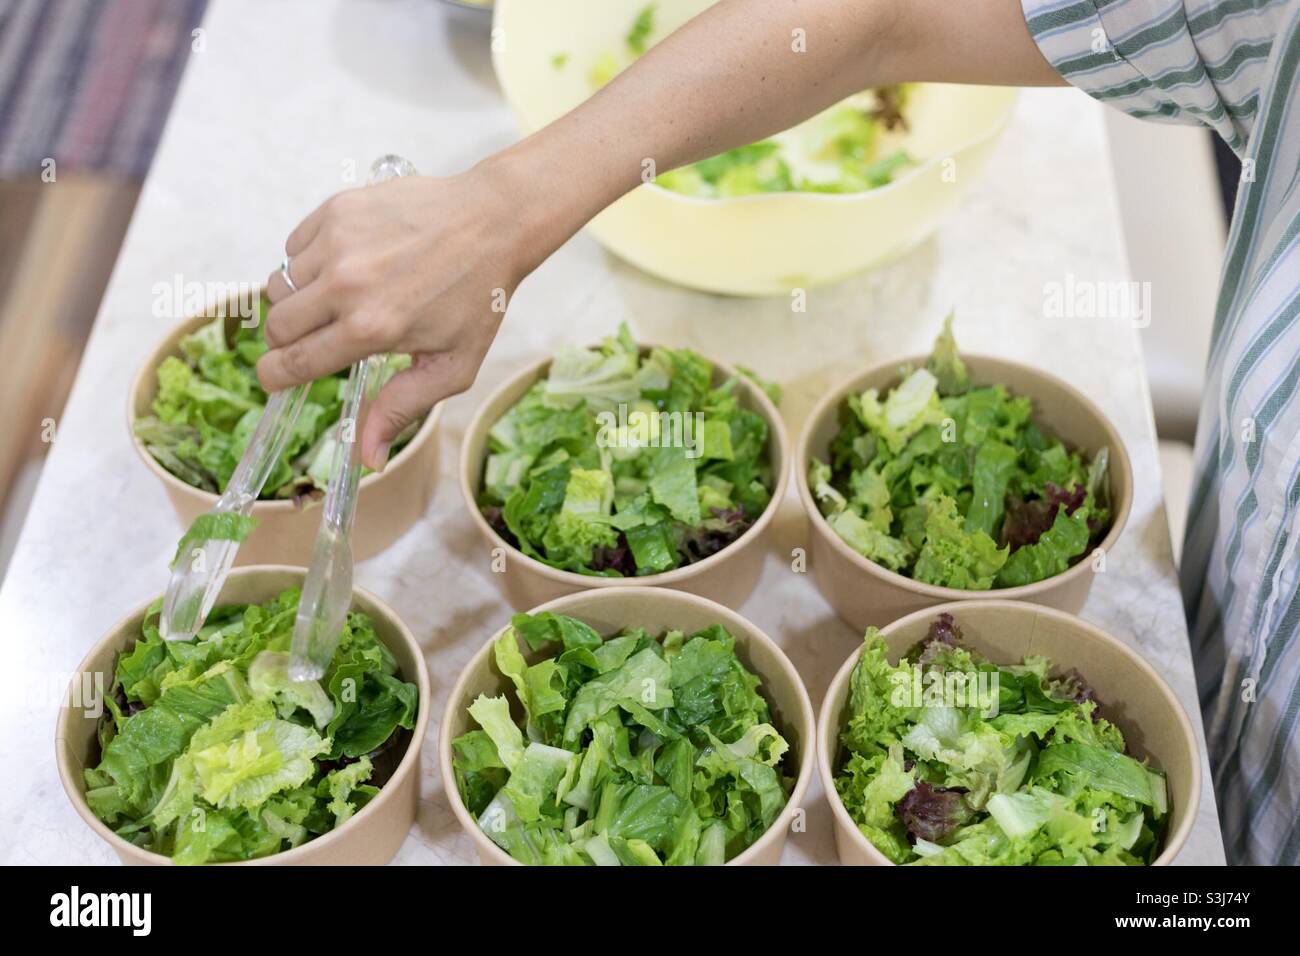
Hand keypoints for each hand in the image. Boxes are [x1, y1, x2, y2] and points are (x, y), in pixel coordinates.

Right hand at [258, 168, 530, 469]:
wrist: (493, 222)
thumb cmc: (477, 297)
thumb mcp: (451, 365)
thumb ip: (402, 408)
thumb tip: (366, 459)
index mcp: (370, 329)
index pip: (292, 362)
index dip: (274, 377)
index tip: (274, 379)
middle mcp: (346, 284)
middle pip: (276, 326)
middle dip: (286, 342)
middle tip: (315, 340)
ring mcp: (337, 242)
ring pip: (279, 284)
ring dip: (298, 300)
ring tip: (337, 300)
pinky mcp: (337, 209)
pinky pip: (293, 246)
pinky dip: (306, 262)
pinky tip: (344, 266)